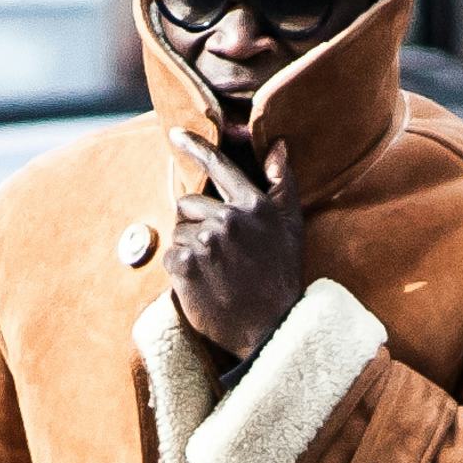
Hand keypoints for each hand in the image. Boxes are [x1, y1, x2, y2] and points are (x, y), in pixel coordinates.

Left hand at [165, 131, 301, 364]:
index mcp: (253, 205)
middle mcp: (229, 218)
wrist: (271, 328)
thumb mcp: (292, 227)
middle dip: (195, 224)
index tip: (174, 134)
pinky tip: (201, 285)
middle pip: (187, 203)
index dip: (194, 147)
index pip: (218, 167)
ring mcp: (206, 242)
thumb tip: (278, 144)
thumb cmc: (281, 277)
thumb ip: (283, 183)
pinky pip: (170, 257)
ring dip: (188, 250)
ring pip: (178, 232)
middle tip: (216, 254)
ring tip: (213, 273)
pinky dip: (179, 272)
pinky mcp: (186, 266)